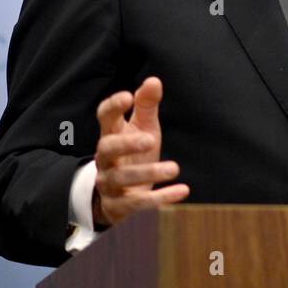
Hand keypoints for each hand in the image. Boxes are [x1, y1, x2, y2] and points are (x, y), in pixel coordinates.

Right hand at [92, 76, 188, 227]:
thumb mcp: (142, 128)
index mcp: (111, 135)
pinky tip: (182, 191)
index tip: (128, 97)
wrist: (119, 196)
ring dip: (148, 173)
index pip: (104, 117)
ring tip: (175, 168)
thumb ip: (147, 106)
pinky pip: (136, 204)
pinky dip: (160, 198)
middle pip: (107, 149)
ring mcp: (109, 183)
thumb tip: (154, 80)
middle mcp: (105, 159)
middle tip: (150, 139)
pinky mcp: (118, 206)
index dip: (113, 106)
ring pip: (122, 178)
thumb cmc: (133, 154)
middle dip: (127, 144)